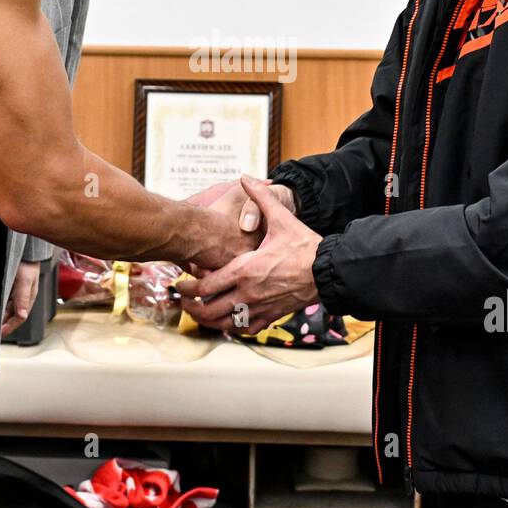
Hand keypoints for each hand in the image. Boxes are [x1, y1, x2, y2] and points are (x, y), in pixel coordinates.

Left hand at [1, 260, 40, 337]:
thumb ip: (23, 298)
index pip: (20, 318)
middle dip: (4, 325)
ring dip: (1, 317)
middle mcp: (22, 298)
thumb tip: (22, 316)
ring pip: (8, 310)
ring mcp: (15, 293)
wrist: (24, 250)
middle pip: (12, 316)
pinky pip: (4, 301)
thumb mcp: (25, 281)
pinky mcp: (9, 287)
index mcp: (29, 299)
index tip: (0, 333)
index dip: (10, 327)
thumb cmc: (27, 263)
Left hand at [178, 177, 320, 335]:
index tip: (179, 285)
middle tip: (182, 303)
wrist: (329, 270)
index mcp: (245, 270)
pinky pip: (247, 329)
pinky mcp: (272, 316)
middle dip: (191, 308)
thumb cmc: (305, 246)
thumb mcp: (282, 218)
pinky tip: (228, 321)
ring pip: (225, 324)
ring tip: (199, 314)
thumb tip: (246, 178)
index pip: (205, 287)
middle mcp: (249, 292)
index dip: (187, 289)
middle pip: (209, 310)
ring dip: (208, 321)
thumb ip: (260, 198)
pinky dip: (234, 327)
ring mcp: (260, 307)